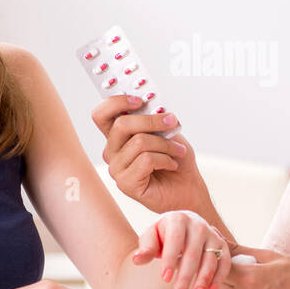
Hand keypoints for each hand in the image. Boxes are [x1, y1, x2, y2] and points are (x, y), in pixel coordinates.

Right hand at [91, 94, 206, 213]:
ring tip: (178, 151)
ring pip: (139, 142)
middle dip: (152, 120)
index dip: (116, 102)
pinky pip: (146, 160)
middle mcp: (112, 151)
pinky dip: (166, 159)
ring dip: (166, 144)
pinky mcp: (125, 184)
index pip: (102, 115)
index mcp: (117, 136)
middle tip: (172, 121)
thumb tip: (154, 106)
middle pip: (122, 124)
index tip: (140, 100)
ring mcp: (116, 169)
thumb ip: (155, 118)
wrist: (187, 188)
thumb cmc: (176, 159)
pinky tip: (172, 164)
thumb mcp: (167, 131)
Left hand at [131, 209, 234, 288]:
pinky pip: (224, 261)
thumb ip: (145, 248)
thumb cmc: (163, 235)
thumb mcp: (151, 237)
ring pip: (210, 259)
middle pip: (193, 254)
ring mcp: (212, 234)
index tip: (165, 279)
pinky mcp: (221, 244)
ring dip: (204, 280)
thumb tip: (137, 260)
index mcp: (177, 219)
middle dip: (185, 277)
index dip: (170, 259)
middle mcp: (198, 225)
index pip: (175, 240)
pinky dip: (219, 276)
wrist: (183, 227)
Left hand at [196, 244, 289, 288]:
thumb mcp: (271, 257)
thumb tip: (215, 236)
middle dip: (206, 275)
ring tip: (224, 280)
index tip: (207, 252)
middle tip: (209, 265)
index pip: (212, 266)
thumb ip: (239, 249)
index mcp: (249, 280)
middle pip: (207, 286)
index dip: (208, 258)